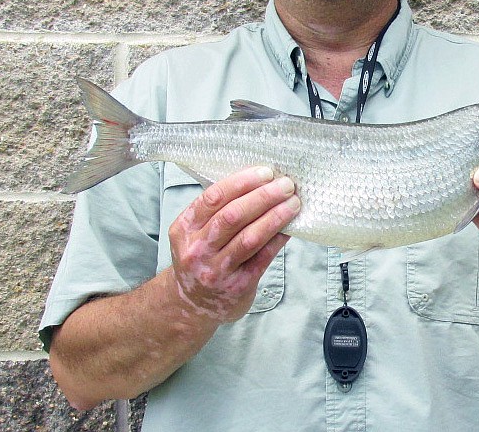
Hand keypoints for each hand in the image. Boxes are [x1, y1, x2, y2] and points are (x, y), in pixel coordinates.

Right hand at [167, 167, 299, 322]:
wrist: (190, 306)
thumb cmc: (201, 258)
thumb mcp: (195, 233)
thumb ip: (218, 210)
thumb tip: (260, 183)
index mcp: (184, 228)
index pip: (214, 197)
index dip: (242, 182)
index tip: (265, 172)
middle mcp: (197, 249)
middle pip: (233, 215)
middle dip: (264, 196)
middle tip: (286, 185)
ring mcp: (216, 270)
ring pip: (250, 237)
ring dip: (275, 216)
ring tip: (293, 203)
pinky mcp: (237, 286)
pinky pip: (262, 257)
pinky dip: (278, 239)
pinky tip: (290, 227)